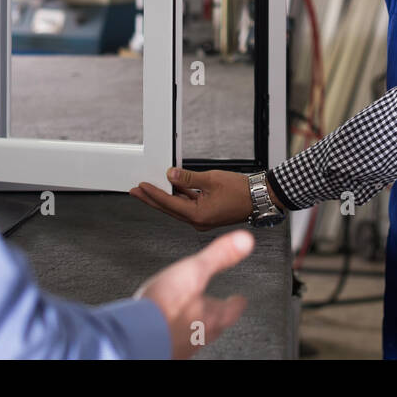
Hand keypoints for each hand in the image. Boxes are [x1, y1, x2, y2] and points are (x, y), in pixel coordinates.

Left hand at [130, 167, 252, 229]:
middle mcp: (198, 221)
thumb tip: (171, 175)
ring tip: (148, 189)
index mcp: (198, 215)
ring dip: (163, 198)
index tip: (142, 186)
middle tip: (136, 191)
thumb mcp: (212, 179)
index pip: (169, 204)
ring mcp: (202, 219)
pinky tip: (171, 189)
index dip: (153, 194)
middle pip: (168, 209)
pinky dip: (177, 198)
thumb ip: (188, 178)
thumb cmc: (241, 191)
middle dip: (151, 199)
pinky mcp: (207, 215)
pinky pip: (187, 206)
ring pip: (177, 208)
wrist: (260, 197)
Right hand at [133, 229, 253, 358]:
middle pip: (214, 324)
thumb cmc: (164, 307)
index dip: (237, 302)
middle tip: (217, 309)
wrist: (134, 335)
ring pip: (193, 334)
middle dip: (216, 315)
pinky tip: (162, 326)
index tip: (240, 299)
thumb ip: (220, 255)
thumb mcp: (195, 271)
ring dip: (193, 324)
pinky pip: (172, 339)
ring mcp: (180, 344)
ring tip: (190, 316)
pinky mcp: (161, 348)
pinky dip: (171, 330)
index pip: (232, 309)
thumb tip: (244, 241)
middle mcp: (198, 334)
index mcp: (211, 315)